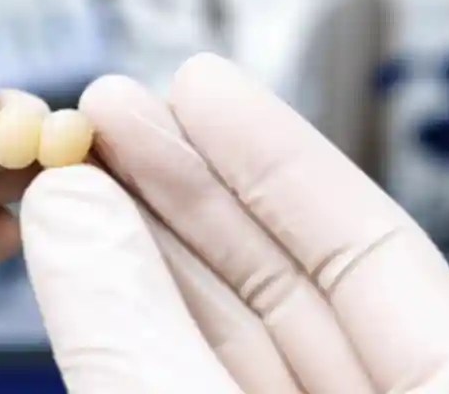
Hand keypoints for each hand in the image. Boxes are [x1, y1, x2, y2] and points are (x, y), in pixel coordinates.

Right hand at [21, 53, 448, 392]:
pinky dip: (132, 327)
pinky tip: (87, 264)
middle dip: (196, 186)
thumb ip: (149, 345)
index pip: (374, 247)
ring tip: (80, 170)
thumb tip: (74, 216)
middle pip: (293, 276)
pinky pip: (183, 382)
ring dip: (149, 246)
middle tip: (112, 113)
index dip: (280, 155)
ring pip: (230, 332)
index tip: (202, 84)